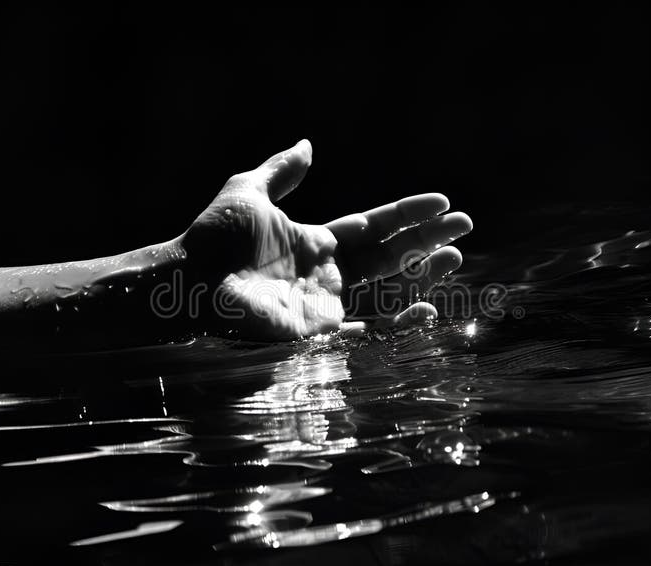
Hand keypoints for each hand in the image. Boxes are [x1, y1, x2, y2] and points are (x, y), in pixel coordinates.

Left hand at [181, 140, 472, 339]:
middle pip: (389, 257)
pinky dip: (399, 326)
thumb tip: (309, 145)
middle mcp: (326, 276)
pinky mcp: (316, 335)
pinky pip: (367, 334)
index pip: (373, 227)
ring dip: (423, 277)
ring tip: (455, 260)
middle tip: (464, 226)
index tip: (442, 202)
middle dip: (427, 241)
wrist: (186, 283)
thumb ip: (282, 171)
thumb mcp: (250, 192)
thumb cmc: (213, 239)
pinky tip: (429, 311)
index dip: (407, 215)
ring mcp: (324, 307)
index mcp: (315, 243)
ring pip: (387, 293)